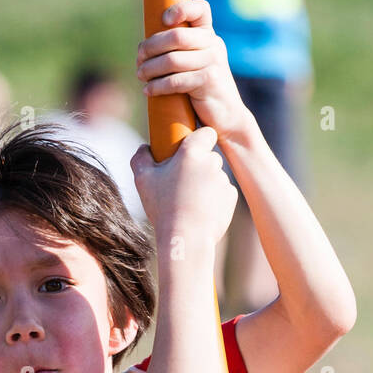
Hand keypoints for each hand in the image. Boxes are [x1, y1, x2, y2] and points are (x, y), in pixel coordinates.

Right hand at [130, 124, 237, 245]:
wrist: (186, 239)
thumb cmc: (163, 208)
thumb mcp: (142, 180)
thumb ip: (141, 157)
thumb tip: (144, 147)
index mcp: (192, 152)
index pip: (206, 133)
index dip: (200, 139)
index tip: (190, 150)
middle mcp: (212, 162)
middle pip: (210, 156)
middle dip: (200, 165)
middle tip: (184, 181)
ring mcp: (223, 180)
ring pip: (216, 175)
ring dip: (206, 183)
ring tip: (190, 201)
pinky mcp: (231, 198)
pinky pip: (223, 192)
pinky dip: (214, 198)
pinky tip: (201, 210)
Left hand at [136, 0, 250, 140]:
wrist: (228, 118)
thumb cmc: (204, 91)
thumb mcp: (197, 64)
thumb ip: (181, 51)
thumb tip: (145, 46)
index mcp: (210, 36)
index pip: (200, 9)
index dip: (180, 9)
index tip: (163, 20)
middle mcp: (214, 45)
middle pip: (176, 36)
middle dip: (151, 47)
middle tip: (139, 59)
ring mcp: (213, 62)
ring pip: (172, 60)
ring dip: (150, 68)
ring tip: (141, 75)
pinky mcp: (208, 81)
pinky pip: (175, 81)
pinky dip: (157, 86)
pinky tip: (148, 91)